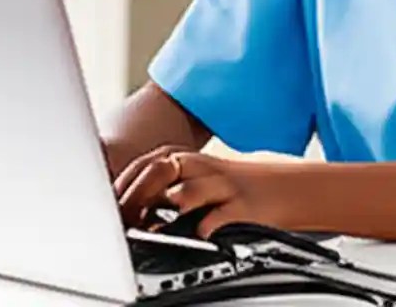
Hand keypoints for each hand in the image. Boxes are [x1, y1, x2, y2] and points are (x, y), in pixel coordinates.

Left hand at [114, 145, 296, 238]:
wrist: (287, 187)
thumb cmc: (234, 187)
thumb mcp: (197, 178)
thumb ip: (163, 187)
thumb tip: (123, 205)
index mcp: (187, 160)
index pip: (144, 165)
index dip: (122, 187)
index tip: (107, 208)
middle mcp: (203, 168)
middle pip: (160, 171)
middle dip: (136, 196)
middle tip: (123, 220)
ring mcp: (224, 186)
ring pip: (189, 189)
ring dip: (168, 206)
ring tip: (151, 227)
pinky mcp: (244, 207)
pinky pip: (221, 216)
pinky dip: (205, 226)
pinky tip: (195, 234)